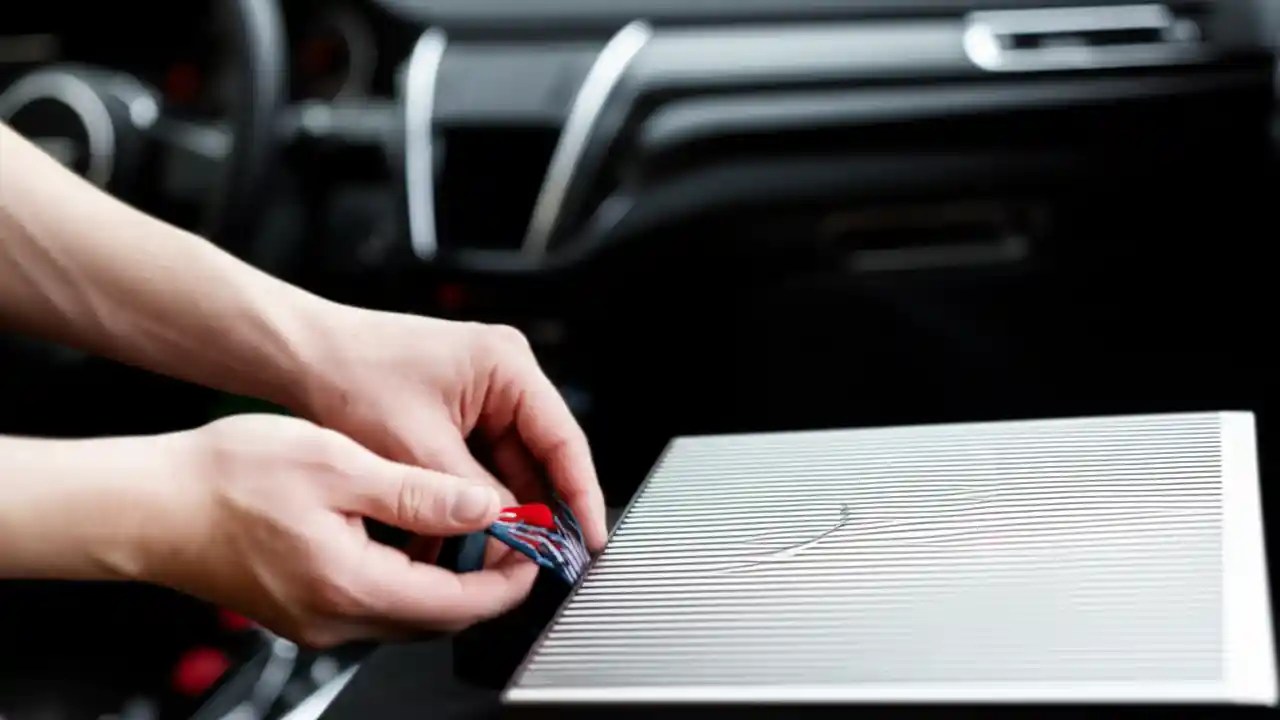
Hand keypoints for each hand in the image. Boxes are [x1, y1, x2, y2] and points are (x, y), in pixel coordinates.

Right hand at [139, 414, 537, 647]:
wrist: (146, 507)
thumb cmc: (224, 481)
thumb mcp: (337, 465)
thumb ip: (418, 492)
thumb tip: (483, 505)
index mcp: (356, 588)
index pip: (466, 605)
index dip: (514, 577)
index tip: (539, 541)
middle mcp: (341, 621)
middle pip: (444, 616)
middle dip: (491, 579)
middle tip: (517, 532)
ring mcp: (321, 622)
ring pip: (413, 611)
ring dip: (453, 578)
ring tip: (475, 524)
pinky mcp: (305, 611)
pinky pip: (378, 602)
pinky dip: (412, 575)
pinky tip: (415, 533)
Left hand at [294, 304, 607, 549]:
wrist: (299, 357)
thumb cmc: (350, 375)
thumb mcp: (419, 449)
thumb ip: (472, 496)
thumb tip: (514, 535)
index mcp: (507, 367)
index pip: (563, 440)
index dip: (581, 495)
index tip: (588, 537)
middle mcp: (503, 375)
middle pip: (539, 457)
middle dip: (536, 511)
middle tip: (541, 559)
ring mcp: (480, 393)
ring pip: (508, 467)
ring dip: (497, 511)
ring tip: (494, 555)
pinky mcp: (457, 412)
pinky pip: (479, 464)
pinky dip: (469, 500)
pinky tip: (458, 534)